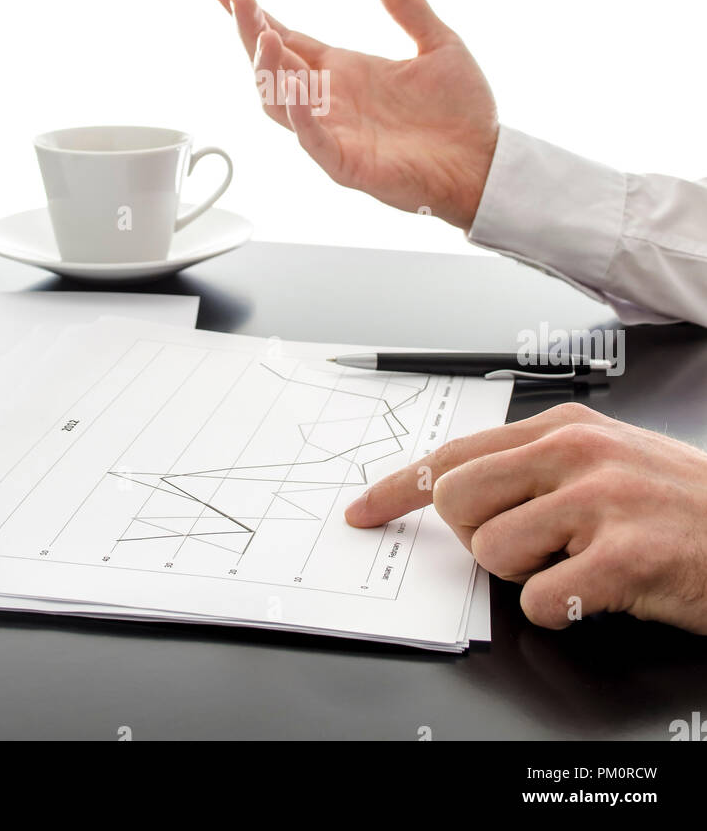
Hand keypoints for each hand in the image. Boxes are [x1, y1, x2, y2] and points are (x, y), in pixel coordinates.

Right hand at [216, 0, 498, 229]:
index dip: (257, 18)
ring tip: (264, 37)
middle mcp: (330, 100)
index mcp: (343, 72)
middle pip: (272, 66)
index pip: (287, 41)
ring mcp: (334, 132)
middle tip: (238, 1)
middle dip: (250, 33)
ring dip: (266, 70)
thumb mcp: (438, 45)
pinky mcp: (347, 162)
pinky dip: (299, 115)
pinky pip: (312, 140)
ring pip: (278, 102)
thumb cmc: (463, 115)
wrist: (487, 163)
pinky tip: (294, 87)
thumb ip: (408, 7)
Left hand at [345, 402, 706, 632]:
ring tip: (577, 566)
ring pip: (492, 553)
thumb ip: (533, 468)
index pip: (454, 452)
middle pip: (457, 501)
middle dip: (475, 540)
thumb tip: (458, 495)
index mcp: (564, 427)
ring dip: (525, 577)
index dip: (398, 488)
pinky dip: (561, 612)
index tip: (364, 511)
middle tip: (528, 549)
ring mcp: (601, 502)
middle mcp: (577, 454)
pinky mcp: (624, 558)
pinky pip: (541, 601)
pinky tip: (598, 593)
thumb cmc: (677, 506)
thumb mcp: (605, 461)